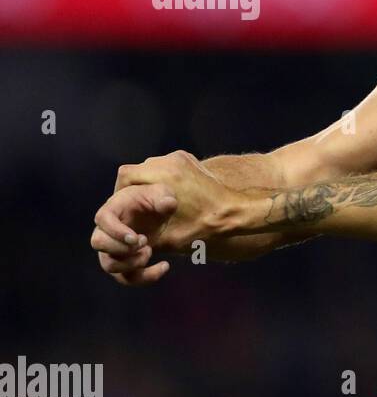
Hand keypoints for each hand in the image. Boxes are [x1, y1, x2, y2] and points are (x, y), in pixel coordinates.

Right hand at [91, 183, 177, 285]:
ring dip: (131, 264)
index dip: (116, 231)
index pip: (102, 220)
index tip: (136, 238)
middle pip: (98, 244)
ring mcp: (111, 249)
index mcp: (111, 210)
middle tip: (145, 242)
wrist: (150, 211)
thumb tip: (167, 204)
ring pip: (109, 265)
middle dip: (122, 247)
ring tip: (149, 251)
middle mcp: (105, 231)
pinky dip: (146, 277)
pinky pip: (126, 278)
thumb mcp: (161, 193)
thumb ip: (164, 197)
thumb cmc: (151, 199)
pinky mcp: (123, 263)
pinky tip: (165, 266)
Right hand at [111, 150, 239, 250]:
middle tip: (135, 208)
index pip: (125, 175)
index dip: (119, 192)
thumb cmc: (205, 227)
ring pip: (150, 167)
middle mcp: (171, 160)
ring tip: (149, 204)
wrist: (237, 211)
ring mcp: (182, 157)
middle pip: (137, 170)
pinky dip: (161, 180)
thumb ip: (142, 233)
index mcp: (164, 175)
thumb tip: (125, 235)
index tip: (122, 207)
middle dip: (132, 189)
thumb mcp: (169, 239)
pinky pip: (165, 166)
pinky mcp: (190, 159)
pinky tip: (166, 198)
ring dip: (147, 184)